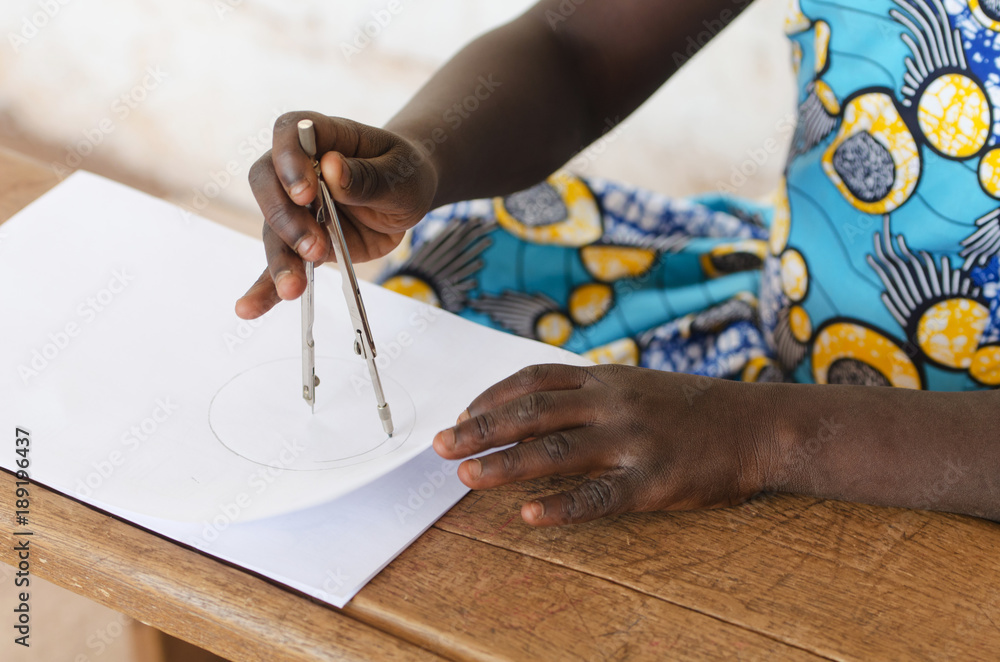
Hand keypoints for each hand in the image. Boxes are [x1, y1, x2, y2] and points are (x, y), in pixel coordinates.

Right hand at [236, 112, 437, 318]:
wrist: (406, 195)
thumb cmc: (402, 173)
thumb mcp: (400, 175)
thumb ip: (368, 176)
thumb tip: (332, 170)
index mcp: (323, 137)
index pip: (289, 133)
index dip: (289, 160)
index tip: (306, 192)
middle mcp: (297, 169)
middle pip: (268, 184)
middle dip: (285, 218)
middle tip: (314, 247)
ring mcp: (296, 207)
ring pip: (273, 229)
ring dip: (280, 259)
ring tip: (293, 288)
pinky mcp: (301, 241)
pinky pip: (280, 263)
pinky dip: (265, 287)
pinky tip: (249, 308)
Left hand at [433, 364, 779, 525]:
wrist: (757, 425)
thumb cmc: (689, 408)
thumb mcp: (635, 384)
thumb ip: (587, 392)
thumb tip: (530, 411)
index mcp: (604, 376)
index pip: (532, 379)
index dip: (490, 397)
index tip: (461, 415)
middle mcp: (611, 402)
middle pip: (531, 412)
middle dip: (480, 428)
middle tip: (440, 445)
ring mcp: (632, 440)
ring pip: (554, 451)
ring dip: (504, 464)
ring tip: (465, 477)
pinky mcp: (652, 481)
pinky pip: (598, 496)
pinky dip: (560, 506)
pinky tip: (528, 516)